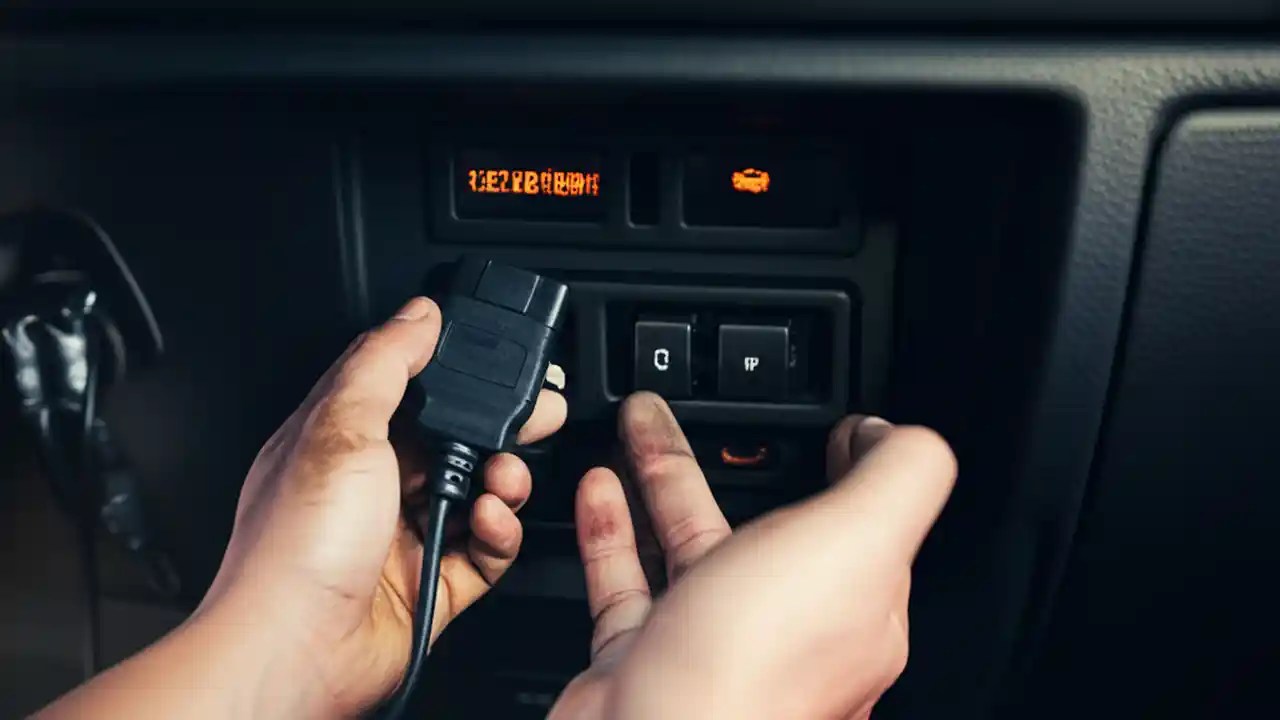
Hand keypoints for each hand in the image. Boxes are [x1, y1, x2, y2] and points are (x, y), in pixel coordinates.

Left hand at [196, 297, 565, 715]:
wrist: (297, 652)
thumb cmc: (294, 549)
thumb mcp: (340, 428)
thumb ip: (383, 363)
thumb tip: (418, 314)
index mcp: (341, 437)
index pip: (406, 383)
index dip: (452, 368)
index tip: (496, 360)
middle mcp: (372, 484)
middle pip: (452, 437)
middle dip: (499, 425)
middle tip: (537, 416)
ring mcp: (403, 534)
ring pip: (476, 490)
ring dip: (502, 478)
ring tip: (505, 476)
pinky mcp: (432, 581)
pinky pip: (486, 550)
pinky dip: (500, 532)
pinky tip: (491, 521)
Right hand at [549, 392, 954, 719]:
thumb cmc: (753, 669)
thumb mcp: (861, 542)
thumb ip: (895, 476)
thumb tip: (890, 432)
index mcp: (853, 608)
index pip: (862, 525)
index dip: (848, 465)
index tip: (830, 420)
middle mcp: (783, 630)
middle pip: (764, 522)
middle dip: (734, 454)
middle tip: (702, 405)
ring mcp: (710, 645)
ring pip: (689, 541)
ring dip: (663, 477)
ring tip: (638, 423)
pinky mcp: (644, 658)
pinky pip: (628, 579)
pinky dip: (612, 527)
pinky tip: (598, 488)